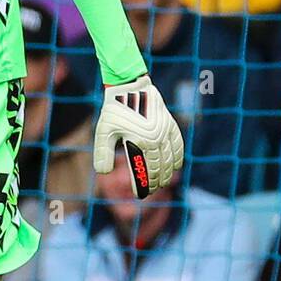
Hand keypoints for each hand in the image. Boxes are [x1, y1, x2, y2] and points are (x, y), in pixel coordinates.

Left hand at [93, 73, 183, 198]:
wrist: (129, 86)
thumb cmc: (114, 110)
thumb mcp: (103, 131)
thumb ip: (102, 153)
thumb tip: (103, 173)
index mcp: (139, 142)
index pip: (144, 172)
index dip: (142, 186)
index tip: (139, 195)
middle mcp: (155, 138)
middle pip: (159, 168)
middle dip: (154, 183)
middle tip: (149, 191)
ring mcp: (165, 131)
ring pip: (170, 159)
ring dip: (167, 173)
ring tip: (161, 183)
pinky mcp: (170, 124)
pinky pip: (178, 144)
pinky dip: (177, 157)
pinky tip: (175, 166)